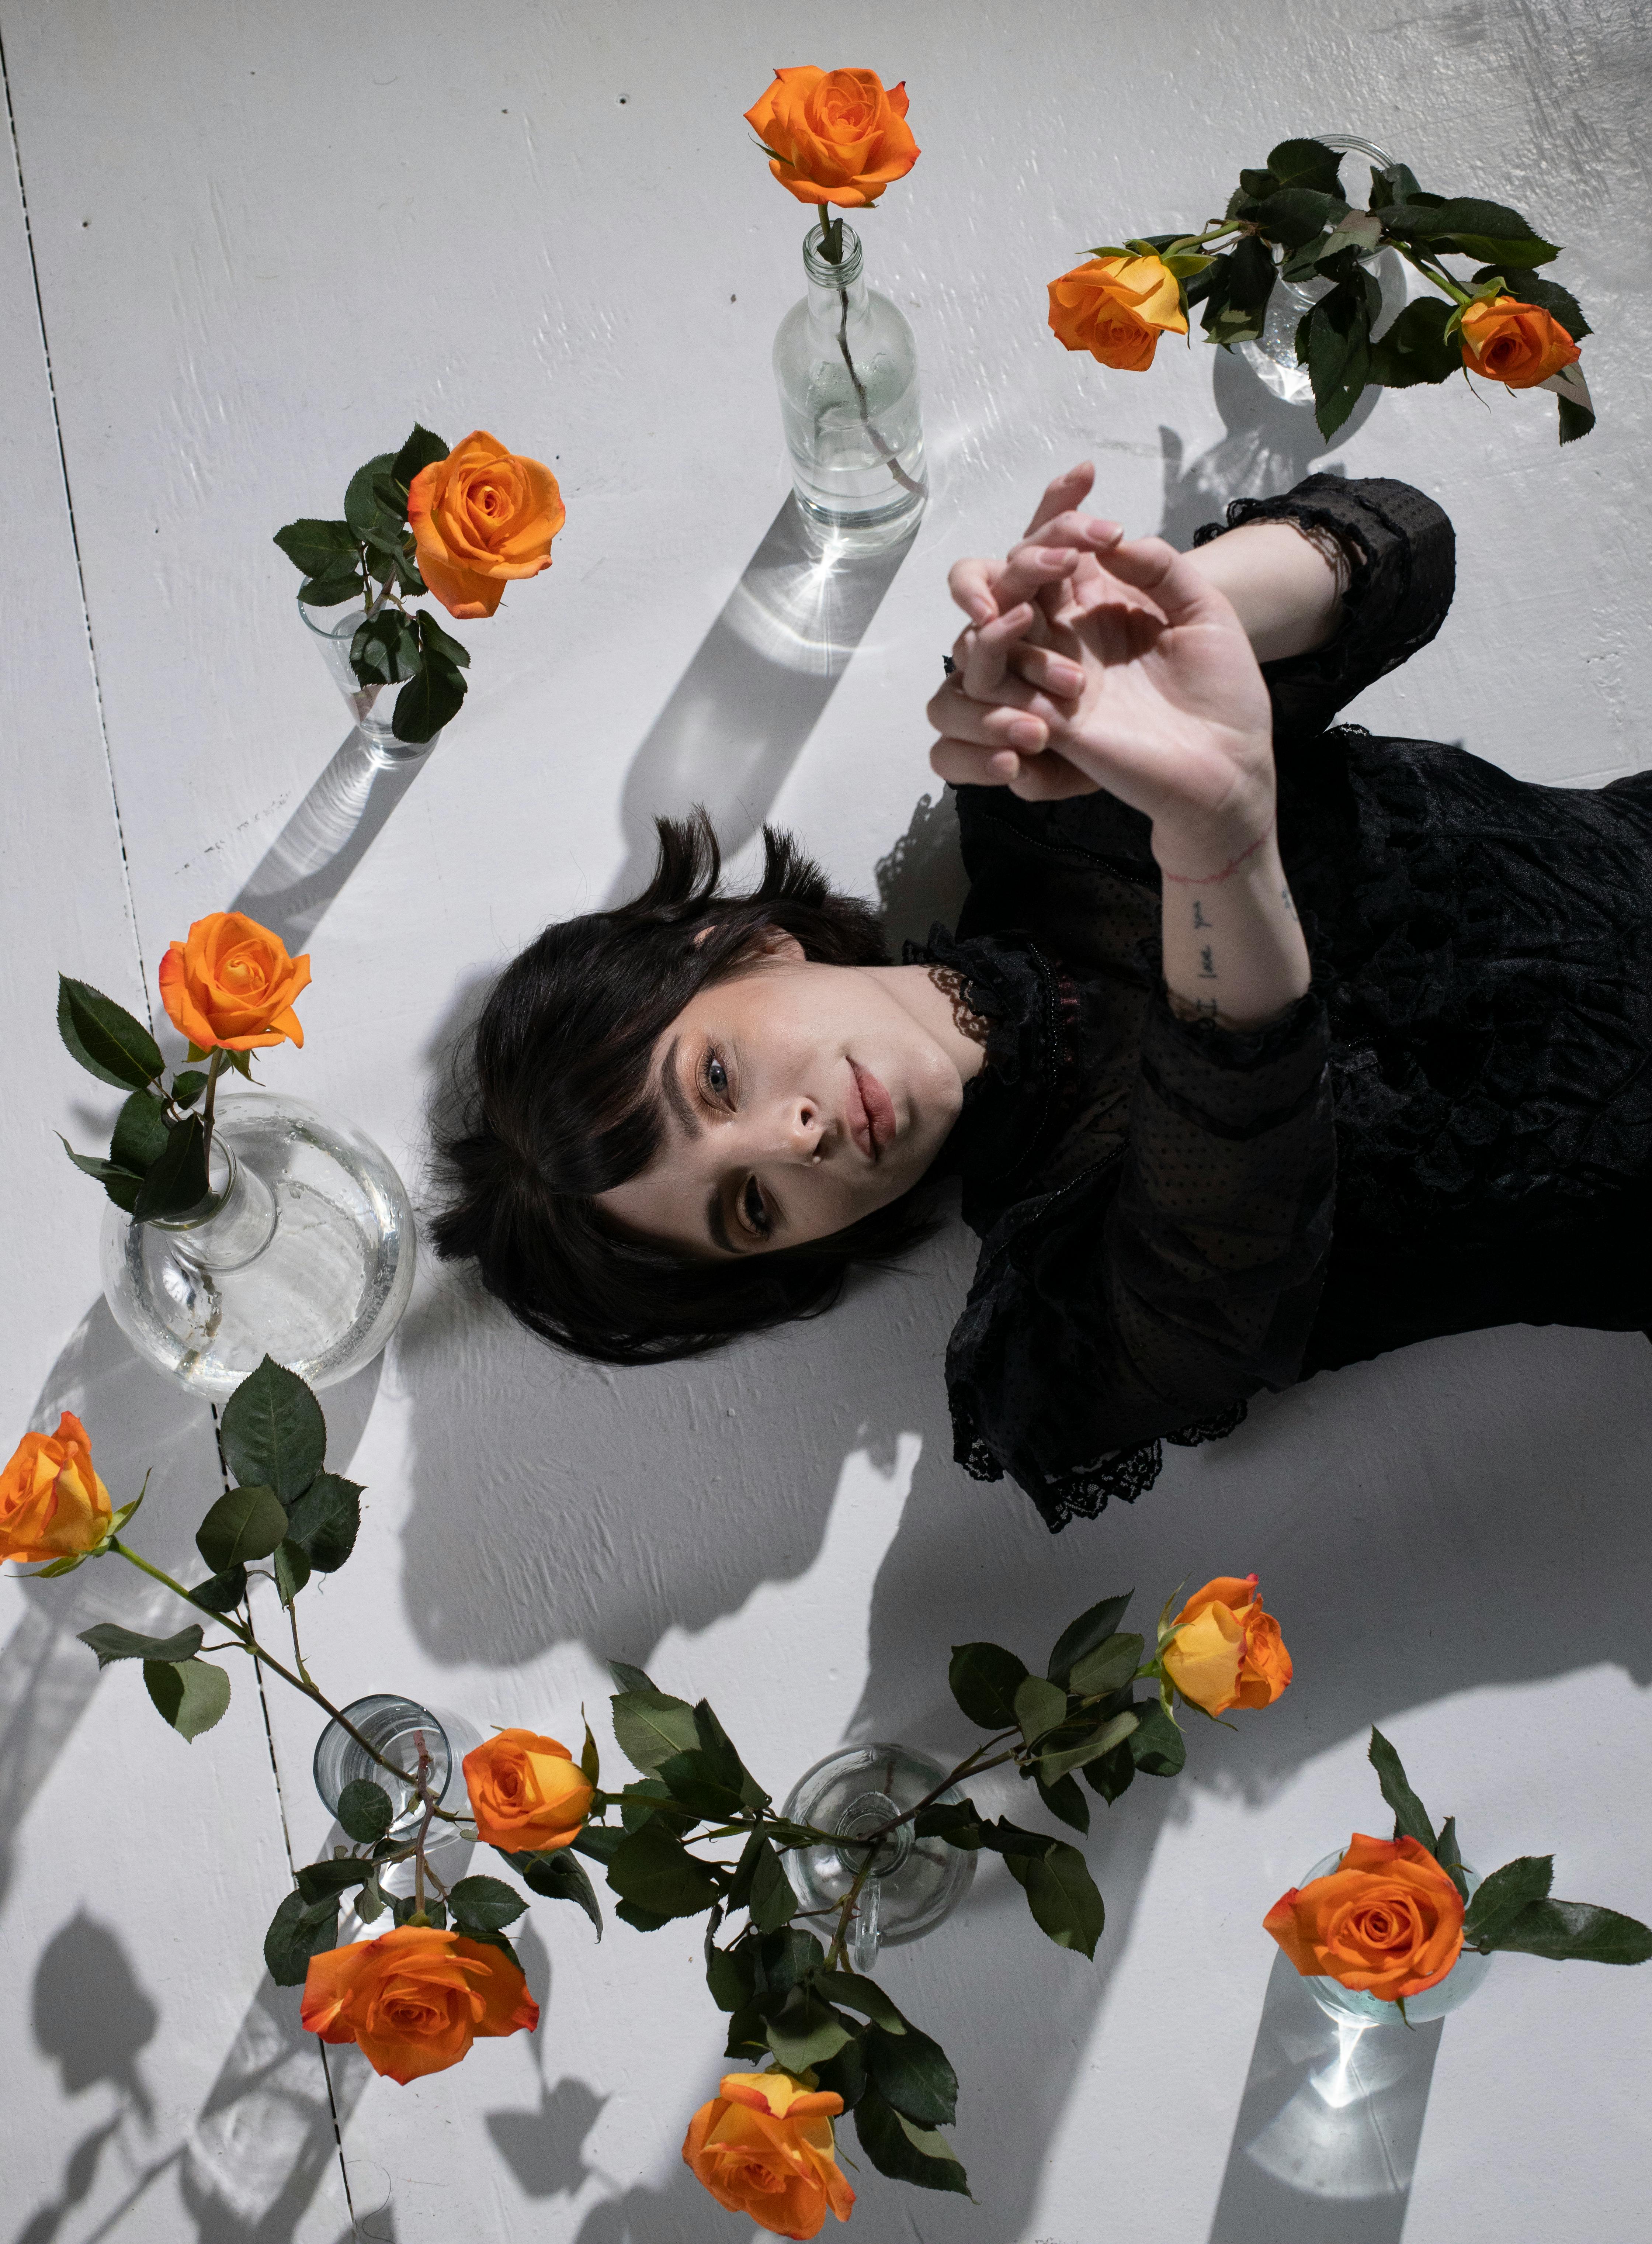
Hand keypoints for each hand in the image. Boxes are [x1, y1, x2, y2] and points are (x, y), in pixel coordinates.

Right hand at [931, 524, 1277, 862]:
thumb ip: (1160, 567)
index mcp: (1098, 604)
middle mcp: (1066, 637)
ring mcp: (1051, 679)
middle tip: (1072, 552)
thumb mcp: (1204, 610)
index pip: (1057, 546)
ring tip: (1045, 593)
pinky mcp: (1049, 724)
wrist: (1231, 762)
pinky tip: (1032, 640)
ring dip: (1002, 609)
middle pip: (1010, 580)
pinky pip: (994, 691)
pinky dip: (998, 663)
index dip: (1059, 507)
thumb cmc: (1224, 689)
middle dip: (1032, 554)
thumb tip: (1109, 537)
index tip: (1085, 472)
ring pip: (986, 635)